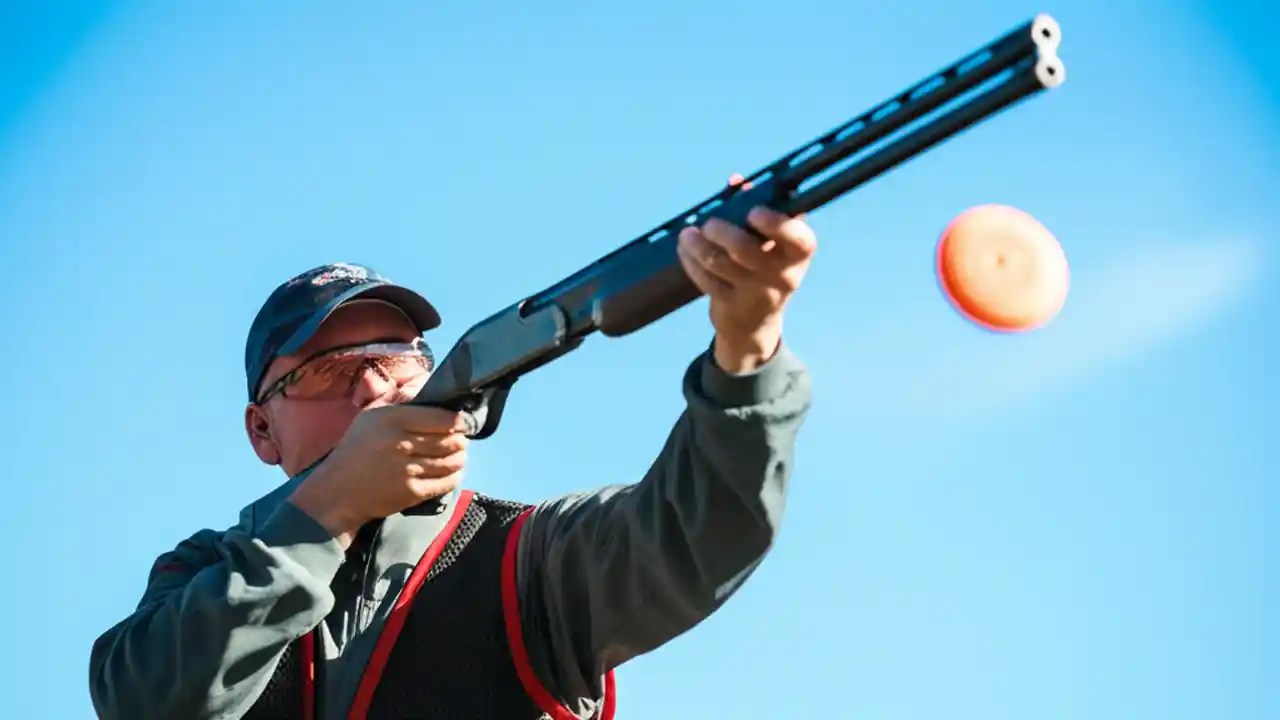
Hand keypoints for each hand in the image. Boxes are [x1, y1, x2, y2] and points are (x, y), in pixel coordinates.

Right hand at [288, 404, 469, 546]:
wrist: (337, 493)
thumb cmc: (355, 450)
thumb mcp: (370, 418)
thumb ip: (399, 405)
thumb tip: (434, 399)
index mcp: (391, 419)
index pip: (441, 417)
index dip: (458, 421)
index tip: (461, 423)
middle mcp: (401, 442)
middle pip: (450, 440)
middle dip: (461, 440)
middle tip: (461, 440)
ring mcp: (408, 469)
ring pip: (452, 460)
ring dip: (460, 457)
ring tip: (458, 454)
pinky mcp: (412, 492)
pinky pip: (447, 481)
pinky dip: (455, 475)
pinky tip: (451, 471)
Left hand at [677, 174, 817, 373]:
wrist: (755, 322)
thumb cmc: (764, 264)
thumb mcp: (771, 240)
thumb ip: (758, 204)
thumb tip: (735, 181)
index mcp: (799, 254)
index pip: (798, 238)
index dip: (776, 224)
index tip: (753, 212)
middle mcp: (784, 276)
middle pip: (746, 250)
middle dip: (720, 231)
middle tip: (709, 224)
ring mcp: (758, 295)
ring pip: (720, 264)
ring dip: (697, 245)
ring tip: (687, 234)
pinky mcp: (733, 307)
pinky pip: (706, 280)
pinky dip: (691, 262)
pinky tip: (685, 250)